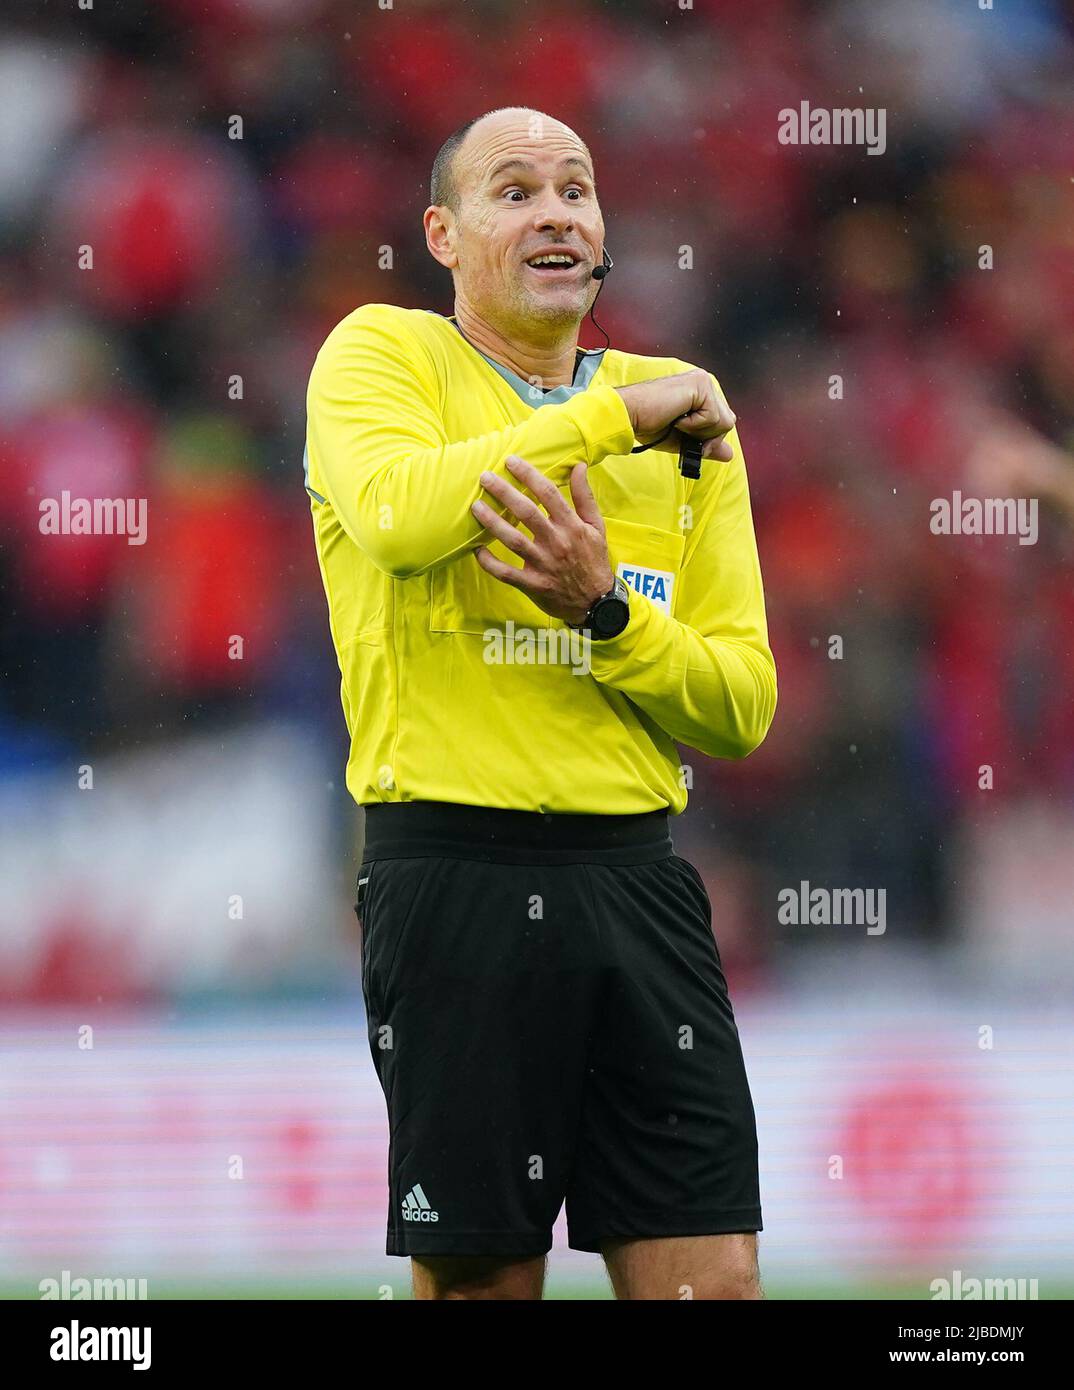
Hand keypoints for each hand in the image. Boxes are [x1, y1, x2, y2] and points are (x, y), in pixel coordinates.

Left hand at [470, 457, 613, 626]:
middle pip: (526, 512)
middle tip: (485, 477)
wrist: (597, 602)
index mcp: (572, 526)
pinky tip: (477, 549)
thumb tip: (578, 466)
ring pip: (513, 540)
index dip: (528, 474)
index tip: (510, 461)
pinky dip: (489, 562)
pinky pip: (506, 573)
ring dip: (492, 522)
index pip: (548, 493)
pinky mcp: (533, 584)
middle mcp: (557, 542)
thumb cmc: (594, 560)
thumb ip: (584, 497)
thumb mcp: (597, 527)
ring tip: (476, 507)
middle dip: (504, 492)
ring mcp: (543, 564)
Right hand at [615, 370, 736, 460]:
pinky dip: (693, 425)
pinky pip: (712, 417)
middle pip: (727, 422)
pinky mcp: (700, 384)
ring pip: (724, 422)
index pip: (722, 422)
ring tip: (677, 421)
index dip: (707, 439)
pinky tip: (676, 416)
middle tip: (681, 431)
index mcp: (700, 393)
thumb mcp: (683, 440)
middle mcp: (704, 383)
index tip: (686, 438)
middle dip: (706, 437)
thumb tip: (729, 455)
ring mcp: (703, 381)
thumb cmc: (649, 425)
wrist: (629, 416)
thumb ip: (706, 444)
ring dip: (699, 431)